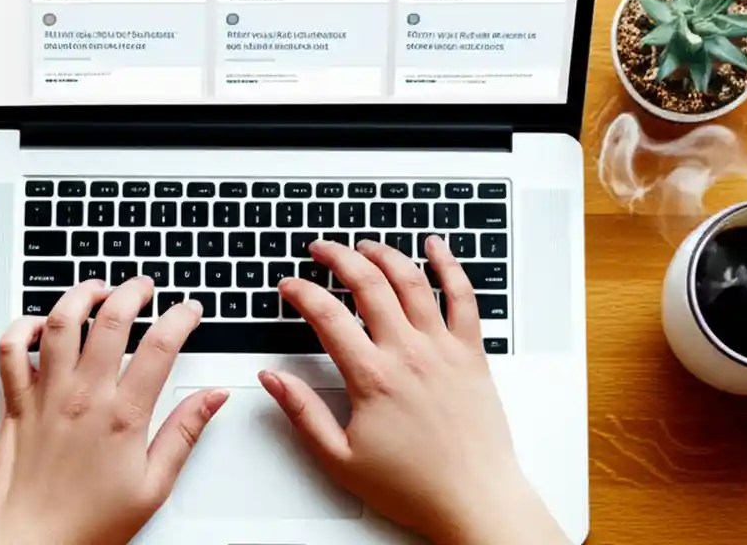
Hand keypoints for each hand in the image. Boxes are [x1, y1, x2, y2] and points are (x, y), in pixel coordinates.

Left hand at [0, 278, 228, 544]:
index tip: (189, 309)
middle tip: (144, 286)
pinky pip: (10, 350)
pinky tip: (39, 323)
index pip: (160, 346)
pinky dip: (20, 327)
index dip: (180, 317)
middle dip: (132, 291)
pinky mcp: (16, 402)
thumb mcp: (154, 486)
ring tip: (97, 288)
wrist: (29, 543)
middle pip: (110, 319)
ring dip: (80, 295)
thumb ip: (184, 434)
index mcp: (123, 416)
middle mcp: (83, 397)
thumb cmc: (88, 525)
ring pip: (59, 322)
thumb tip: (213, 398)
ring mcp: (46, 395)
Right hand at [260, 238, 567, 544]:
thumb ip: (302, 413)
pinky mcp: (472, 354)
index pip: (326, 315)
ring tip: (364, 245)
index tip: (289, 286)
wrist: (474, 501)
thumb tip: (272, 378)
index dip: (301, 292)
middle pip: (368, 283)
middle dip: (338, 257)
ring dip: (384, 254)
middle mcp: (409, 354)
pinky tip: (437, 247)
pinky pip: (464, 298)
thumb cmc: (413, 486)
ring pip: (411, 281)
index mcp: (373, 378)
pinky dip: (450, 266)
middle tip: (321, 249)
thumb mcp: (340, 458)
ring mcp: (444, 349)